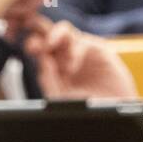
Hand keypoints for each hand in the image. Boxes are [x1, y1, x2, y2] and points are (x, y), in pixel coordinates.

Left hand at [22, 16, 138, 98]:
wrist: (113, 112)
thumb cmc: (86, 107)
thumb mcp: (60, 97)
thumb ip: (48, 80)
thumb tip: (42, 59)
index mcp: (52, 63)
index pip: (38, 45)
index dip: (32, 43)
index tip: (30, 48)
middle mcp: (64, 52)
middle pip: (47, 31)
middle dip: (38, 29)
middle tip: (35, 41)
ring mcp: (80, 49)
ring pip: (63, 30)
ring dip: (54, 37)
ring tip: (51, 51)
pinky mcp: (98, 49)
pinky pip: (82, 43)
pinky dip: (74, 53)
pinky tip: (70, 68)